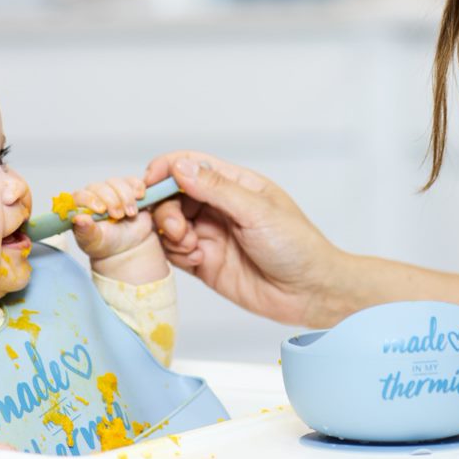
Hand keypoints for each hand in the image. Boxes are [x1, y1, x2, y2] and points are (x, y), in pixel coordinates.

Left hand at [66, 176, 167, 283]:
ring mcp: (112, 190)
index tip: (101, 210)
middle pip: (100, 187)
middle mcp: (94, 194)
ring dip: (126, 197)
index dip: (90, 199)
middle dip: (111, 200)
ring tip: (131, 213)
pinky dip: (137, 187)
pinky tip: (140, 197)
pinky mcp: (129, 188)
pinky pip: (133, 181)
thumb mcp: (94, 241)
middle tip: (119, 216)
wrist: (129, 245)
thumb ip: (86, 231)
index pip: (80, 195)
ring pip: (117, 183)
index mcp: (80, 206)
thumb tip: (78, 219)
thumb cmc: (106, 243)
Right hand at [144, 151, 347, 326]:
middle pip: (173, 196)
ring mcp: (210, 234)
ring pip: (170, 225)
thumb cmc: (296, 246)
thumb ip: (217, 190)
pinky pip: (175, 252)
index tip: (149, 183)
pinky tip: (197, 259)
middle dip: (166, 209)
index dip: (165, 170)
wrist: (309, 293)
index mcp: (235, 184)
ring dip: (171, 233)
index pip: (190, 165)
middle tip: (178, 228)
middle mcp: (219, 207)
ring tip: (192, 246)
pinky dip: (177, 254)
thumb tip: (181, 166)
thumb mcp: (258, 212)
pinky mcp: (204, 263)